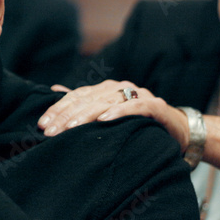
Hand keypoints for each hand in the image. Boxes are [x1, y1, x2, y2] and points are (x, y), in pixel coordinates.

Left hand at [39, 80, 188, 149]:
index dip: (57, 109)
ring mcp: (138, 94)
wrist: (178, 130)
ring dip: (86, 114)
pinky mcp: (156, 106)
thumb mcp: (108, 115)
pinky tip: (104, 120)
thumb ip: (84, 103)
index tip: (41, 124)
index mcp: (105, 89)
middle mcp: (119, 88)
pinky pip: (136, 107)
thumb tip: (55, 91)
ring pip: (107, 102)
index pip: (76, 97)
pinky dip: (119, 112)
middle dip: (66, 116)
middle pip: (87, 100)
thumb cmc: (138, 124)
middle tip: (49, 131)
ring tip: (70, 127)